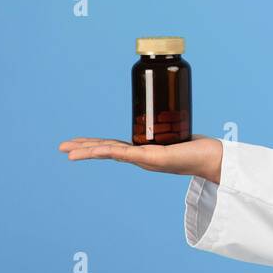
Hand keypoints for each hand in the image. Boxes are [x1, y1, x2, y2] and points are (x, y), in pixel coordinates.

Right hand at [58, 135, 222, 183]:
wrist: (211, 158)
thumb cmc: (196, 148)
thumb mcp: (175, 133)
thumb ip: (166, 126)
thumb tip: (168, 113)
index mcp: (141, 151)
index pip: (112, 146)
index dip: (92, 144)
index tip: (75, 142)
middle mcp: (140, 157)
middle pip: (106, 150)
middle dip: (82, 149)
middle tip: (60, 148)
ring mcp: (145, 159)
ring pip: (111, 153)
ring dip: (89, 152)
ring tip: (68, 154)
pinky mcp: (153, 158)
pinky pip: (127, 154)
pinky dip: (109, 151)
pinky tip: (95, 150)